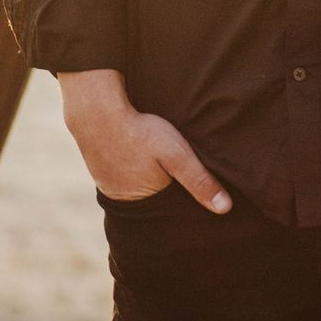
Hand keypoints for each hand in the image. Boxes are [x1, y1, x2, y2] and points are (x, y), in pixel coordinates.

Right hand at [60, 68, 230, 213]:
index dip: (184, 196)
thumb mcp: (176, 154)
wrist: (95, 112)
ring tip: (156, 163)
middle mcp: (125, 201)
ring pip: (137, 187)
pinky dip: (131, 168)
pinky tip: (137, 155)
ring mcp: (109, 186)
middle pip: (155, 199)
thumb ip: (199, 181)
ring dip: (148, 178)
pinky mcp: (99, 171)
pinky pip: (121, 175)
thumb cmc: (140, 132)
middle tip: (173, 170)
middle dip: (167, 189)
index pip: (173, 208)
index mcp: (146, 203)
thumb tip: (225, 209)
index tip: (194, 184)